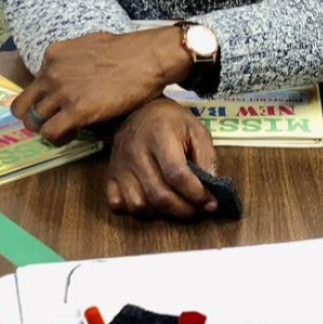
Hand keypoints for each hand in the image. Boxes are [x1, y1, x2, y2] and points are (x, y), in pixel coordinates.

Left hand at [11, 30, 188, 144]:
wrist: (147, 57)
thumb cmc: (128, 51)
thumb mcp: (89, 46)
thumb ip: (73, 61)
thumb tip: (74, 74)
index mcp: (53, 55)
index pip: (32, 86)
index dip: (43, 100)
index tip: (56, 106)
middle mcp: (51, 73)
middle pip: (22, 106)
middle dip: (34, 118)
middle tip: (52, 123)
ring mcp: (62, 92)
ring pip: (34, 123)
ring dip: (48, 130)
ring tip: (67, 130)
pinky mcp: (76, 111)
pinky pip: (50, 133)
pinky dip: (58, 139)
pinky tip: (73, 135)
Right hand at [106, 99, 218, 220]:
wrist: (138, 110)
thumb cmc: (171, 122)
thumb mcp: (196, 130)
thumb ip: (207, 158)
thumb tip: (212, 188)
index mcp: (159, 136)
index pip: (177, 175)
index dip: (196, 194)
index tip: (210, 202)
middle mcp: (135, 152)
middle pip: (159, 195)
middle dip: (183, 210)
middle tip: (197, 209)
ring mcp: (120, 166)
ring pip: (138, 205)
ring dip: (160, 213)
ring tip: (175, 205)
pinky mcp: (110, 175)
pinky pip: (117, 205)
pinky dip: (134, 210)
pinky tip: (150, 202)